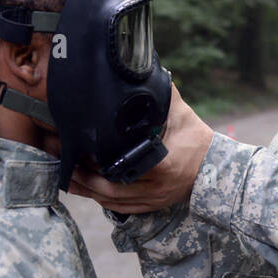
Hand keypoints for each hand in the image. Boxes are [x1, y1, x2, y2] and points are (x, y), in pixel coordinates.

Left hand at [68, 83, 214, 214]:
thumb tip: (145, 70)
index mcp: (162, 164)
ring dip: (86, 188)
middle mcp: (156, 187)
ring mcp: (152, 199)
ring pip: (111, 199)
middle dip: (82, 174)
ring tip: (64, 173)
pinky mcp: (150, 206)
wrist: (216, 168)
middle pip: (110, 186)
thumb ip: (163, 95)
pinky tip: (83, 187)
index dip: (96, 160)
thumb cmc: (197, 138)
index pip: (122, 165)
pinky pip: (118, 206)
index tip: (78, 146)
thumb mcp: (182, 114)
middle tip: (61, 158)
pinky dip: (99, 197)